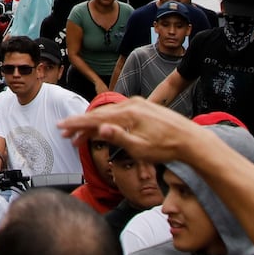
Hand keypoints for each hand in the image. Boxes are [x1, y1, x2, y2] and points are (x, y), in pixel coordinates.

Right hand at [56, 96, 198, 164]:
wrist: (192, 140)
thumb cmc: (167, 148)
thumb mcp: (140, 149)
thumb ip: (118, 138)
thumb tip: (100, 129)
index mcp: (128, 114)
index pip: (96, 119)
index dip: (77, 123)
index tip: (61, 126)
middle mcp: (132, 105)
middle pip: (100, 114)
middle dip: (81, 125)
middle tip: (66, 135)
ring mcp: (139, 105)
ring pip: (109, 113)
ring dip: (95, 125)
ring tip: (82, 137)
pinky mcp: (145, 108)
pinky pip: (120, 113)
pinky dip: (108, 121)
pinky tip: (104, 129)